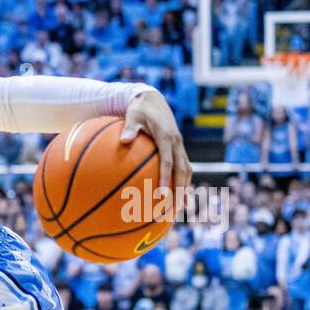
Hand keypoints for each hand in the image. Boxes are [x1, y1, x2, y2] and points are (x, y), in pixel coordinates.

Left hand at [120, 90, 190, 208]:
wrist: (153, 99)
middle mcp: (177, 143)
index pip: (168, 162)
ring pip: (187, 171)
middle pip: (182, 171)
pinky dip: (182, 182)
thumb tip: (123, 140)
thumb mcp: (132, 115)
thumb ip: (129, 128)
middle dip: (180, 191)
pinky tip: (176, 197)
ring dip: (185, 189)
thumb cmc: (139, 109)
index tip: (160, 196)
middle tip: (174, 210)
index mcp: (167, 137)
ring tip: (179, 209)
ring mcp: (179, 146)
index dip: (165, 180)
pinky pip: (182, 167)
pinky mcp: (178, 148)